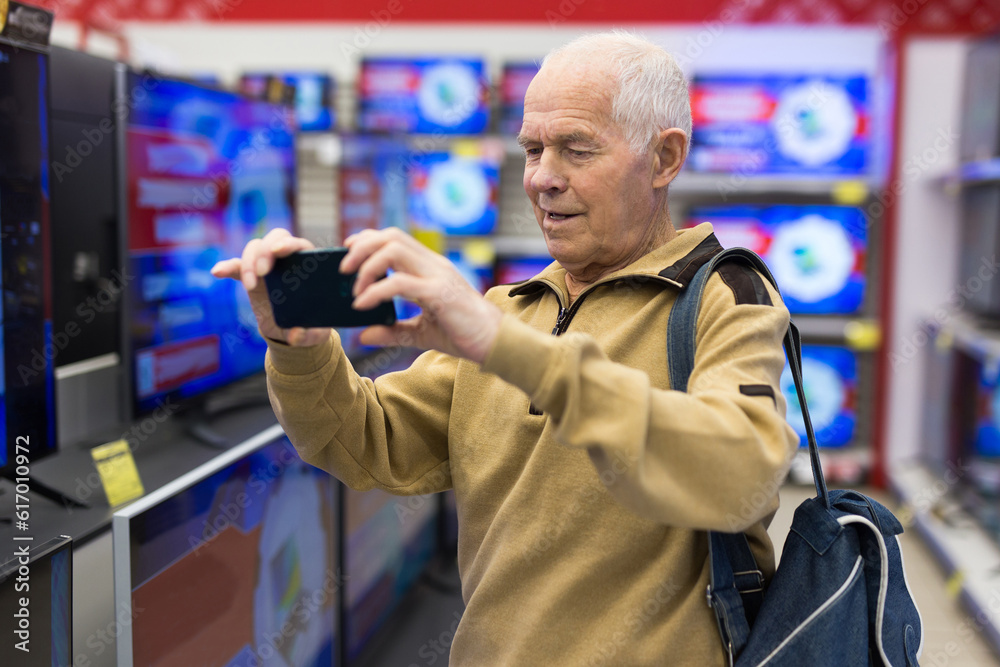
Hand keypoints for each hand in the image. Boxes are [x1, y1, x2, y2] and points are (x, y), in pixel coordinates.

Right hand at [210, 228, 330, 346]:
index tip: (278, 251)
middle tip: (262, 272)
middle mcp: (288, 260)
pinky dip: (227, 267)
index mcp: (308, 267)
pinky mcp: (251, 276)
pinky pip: (236, 266)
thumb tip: (296, 334)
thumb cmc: (310, 326)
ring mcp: (268, 266)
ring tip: (250, 286)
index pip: (299, 245)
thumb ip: (309, 335)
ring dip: (248, 263)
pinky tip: (217, 272)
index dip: (288, 243)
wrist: (291, 330)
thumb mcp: (314, 333)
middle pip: (275, 238)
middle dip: (265, 252)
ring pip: (255, 248)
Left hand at [342, 228, 503, 363]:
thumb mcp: (421, 333)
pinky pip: (399, 283)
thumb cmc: (463, 335)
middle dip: (361, 247)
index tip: (348, 253)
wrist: (496, 343)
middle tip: (343, 270)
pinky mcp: (439, 293)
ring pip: (393, 250)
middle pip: (391, 236)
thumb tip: (363, 336)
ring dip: (367, 266)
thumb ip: (393, 331)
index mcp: (430, 268)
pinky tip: (363, 305)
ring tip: (355, 290)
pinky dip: (375, 291)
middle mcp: (434, 265)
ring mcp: (437, 276)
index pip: (395, 238)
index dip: (368, 239)